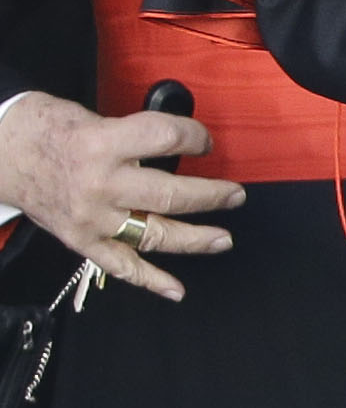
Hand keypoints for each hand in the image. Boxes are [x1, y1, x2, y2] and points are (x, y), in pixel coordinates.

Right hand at [0, 89, 242, 301]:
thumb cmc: (47, 130)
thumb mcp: (90, 117)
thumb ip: (133, 135)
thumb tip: (179, 143)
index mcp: (102, 143)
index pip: (166, 138)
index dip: (196, 137)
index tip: (205, 141)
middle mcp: (101, 185)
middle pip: (171, 194)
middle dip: (212, 195)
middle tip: (235, 195)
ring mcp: (92, 217)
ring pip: (156, 233)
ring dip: (196, 239)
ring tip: (224, 239)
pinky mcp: (82, 240)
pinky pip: (121, 265)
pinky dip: (150, 280)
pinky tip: (176, 291)